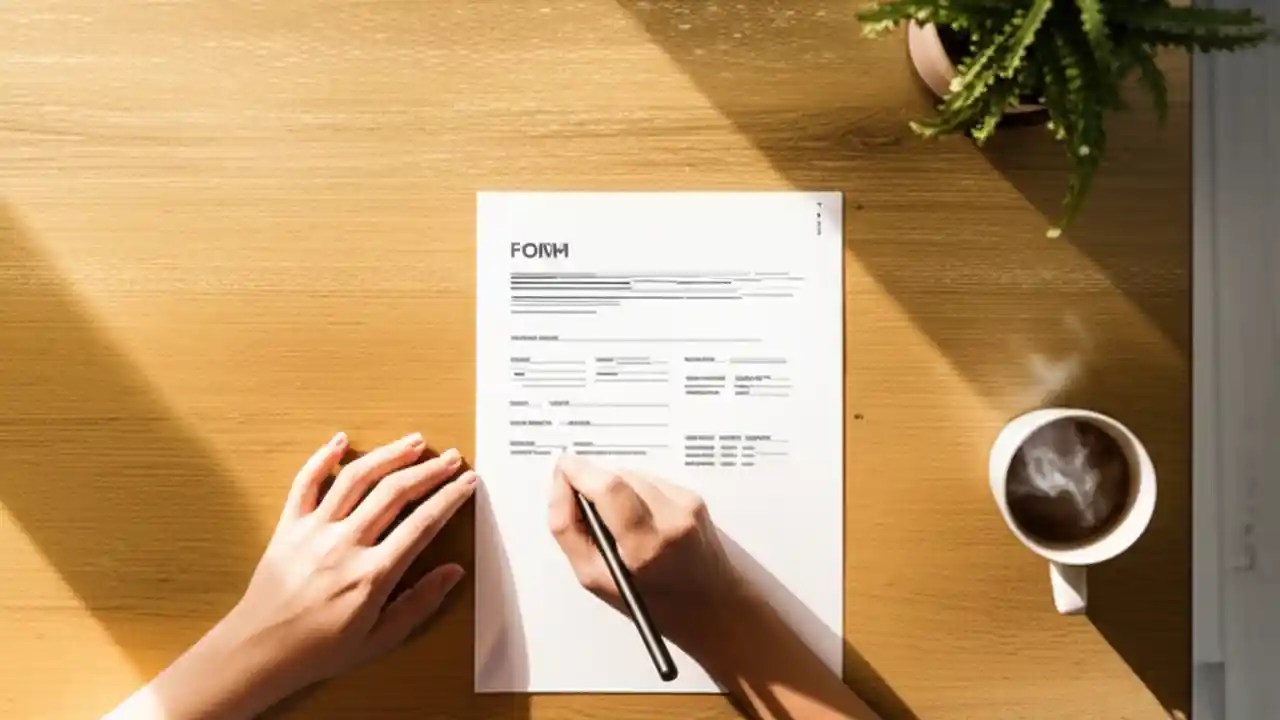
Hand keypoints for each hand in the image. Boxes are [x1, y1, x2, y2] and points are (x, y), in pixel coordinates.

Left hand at [107, 432, 477, 719]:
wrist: (260, 651)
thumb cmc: (321, 650)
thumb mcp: (380, 639)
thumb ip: (420, 603)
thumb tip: (454, 572)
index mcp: (372, 575)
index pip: (423, 524)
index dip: (450, 498)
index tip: (467, 482)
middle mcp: (344, 545)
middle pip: (395, 492)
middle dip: (429, 470)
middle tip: (451, 458)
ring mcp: (314, 531)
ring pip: (357, 478)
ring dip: (389, 454)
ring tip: (414, 442)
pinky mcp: (288, 526)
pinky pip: (305, 482)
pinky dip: (322, 457)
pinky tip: (342, 440)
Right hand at [547, 453, 745, 652]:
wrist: (714, 605)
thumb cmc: (655, 602)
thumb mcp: (596, 579)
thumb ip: (569, 530)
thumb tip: (560, 486)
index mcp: (647, 545)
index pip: (607, 486)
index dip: (578, 472)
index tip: (562, 471)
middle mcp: (673, 518)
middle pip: (616, 476)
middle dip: (593, 484)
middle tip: (588, 514)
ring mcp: (687, 505)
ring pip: (633, 476)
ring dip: (616, 491)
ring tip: (620, 526)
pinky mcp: (695, 497)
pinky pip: (651, 482)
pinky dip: (637, 496)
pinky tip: (642, 523)